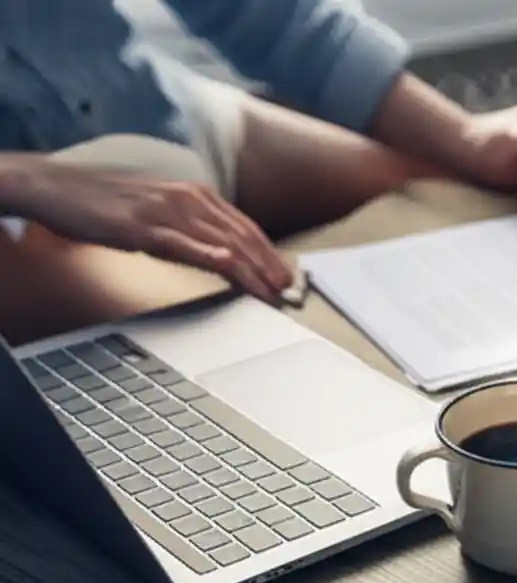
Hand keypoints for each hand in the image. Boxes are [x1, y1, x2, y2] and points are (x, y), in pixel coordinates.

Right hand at [1, 159, 291, 302]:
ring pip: (222, 242)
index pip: (245, 226)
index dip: (269, 253)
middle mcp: (188, 199)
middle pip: (242, 236)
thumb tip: (219, 252)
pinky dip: (210, 255)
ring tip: (270, 289)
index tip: (286, 276)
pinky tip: (229, 265)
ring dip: (251, 268)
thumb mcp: (159, 211)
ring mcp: (166, 212)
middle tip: (288, 291)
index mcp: (194, 194)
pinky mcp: (142, 227)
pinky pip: (184, 244)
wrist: (58, 187)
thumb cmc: (107, 202)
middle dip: (269, 265)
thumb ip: (190, 228)